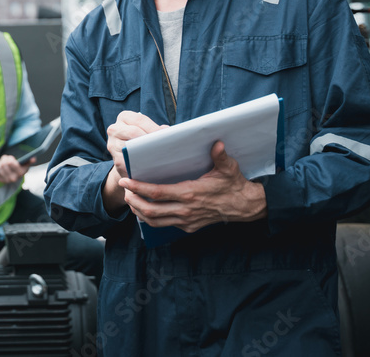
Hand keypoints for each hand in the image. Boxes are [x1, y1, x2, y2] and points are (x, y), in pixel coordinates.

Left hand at [0, 154, 33, 183]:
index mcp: (20, 173)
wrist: (15, 176)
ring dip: (0, 163)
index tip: (11, 158)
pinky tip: (0, 168)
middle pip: (3, 164)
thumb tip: (34, 159)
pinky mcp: (0, 180)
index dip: (10, 158)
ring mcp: (6, 180)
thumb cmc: (20, 167)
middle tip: (6, 159)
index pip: (10, 163)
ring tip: (3, 163)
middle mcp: (13, 178)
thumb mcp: (25, 164)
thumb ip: (29, 160)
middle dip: (4, 159)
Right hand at [106, 111, 166, 177]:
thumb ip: (155, 129)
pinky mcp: (115, 159)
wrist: (127, 159)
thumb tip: (166, 130)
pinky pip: (129, 161)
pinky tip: (150, 165)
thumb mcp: (146, 130)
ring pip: (130, 147)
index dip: (153, 127)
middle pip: (133, 132)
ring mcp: (112, 144)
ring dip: (145, 152)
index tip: (165, 135)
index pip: (140, 119)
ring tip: (157, 155)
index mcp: (124, 117)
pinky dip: (140, 163)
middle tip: (162, 146)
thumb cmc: (140, 141)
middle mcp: (114, 128)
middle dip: (149, 139)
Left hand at [118, 141, 266, 231]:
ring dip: (139, 211)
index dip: (138, 188)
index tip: (125, 181)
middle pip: (150, 210)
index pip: (157, 193)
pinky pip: (163, 225)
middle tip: (124, 190)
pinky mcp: (188, 227)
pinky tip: (144, 208)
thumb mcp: (228, 168)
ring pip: (154, 221)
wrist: (244, 206)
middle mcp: (186, 210)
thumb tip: (217, 142)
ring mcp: (187, 221)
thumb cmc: (233, 184)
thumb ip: (220, 156)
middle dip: (133, 200)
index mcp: (191, 194)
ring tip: (130, 199)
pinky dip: (150, 218)